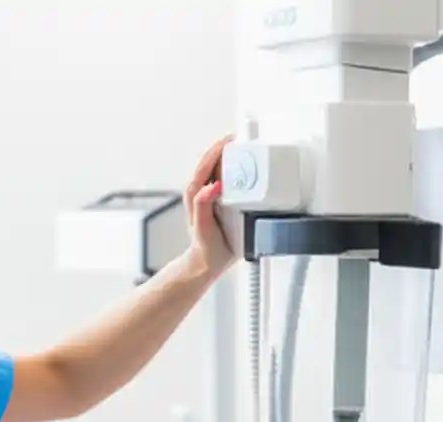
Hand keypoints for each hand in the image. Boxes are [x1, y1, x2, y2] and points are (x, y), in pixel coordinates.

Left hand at [183, 135, 237, 278]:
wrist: (207, 263)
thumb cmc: (205, 247)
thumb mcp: (204, 226)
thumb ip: (203, 204)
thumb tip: (212, 184)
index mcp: (195, 193)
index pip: (206, 162)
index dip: (218, 148)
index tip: (232, 139)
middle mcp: (200, 191)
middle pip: (212, 160)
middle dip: (226, 147)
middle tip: (243, 138)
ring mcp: (208, 195)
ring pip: (218, 168)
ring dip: (231, 156)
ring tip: (247, 148)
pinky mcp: (217, 200)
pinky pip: (226, 178)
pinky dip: (235, 170)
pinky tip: (247, 169)